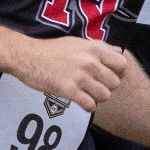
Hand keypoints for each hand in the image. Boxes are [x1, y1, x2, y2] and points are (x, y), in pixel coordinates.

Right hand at [11, 35, 128, 112]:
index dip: (117, 73)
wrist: (27, 56)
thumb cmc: (51, 50)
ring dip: (97, 98)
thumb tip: (119, 51)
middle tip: (94, 87)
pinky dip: (88, 106)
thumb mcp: (77, 42)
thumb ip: (99, 47)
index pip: (121, 64)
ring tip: (87, 94)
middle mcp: (90, 62)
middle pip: (115, 83)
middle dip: (106, 87)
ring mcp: (80, 77)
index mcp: (93, 49)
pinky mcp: (69, 90)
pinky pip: (90, 105)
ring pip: (105, 96)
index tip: (107, 76)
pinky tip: (81, 101)